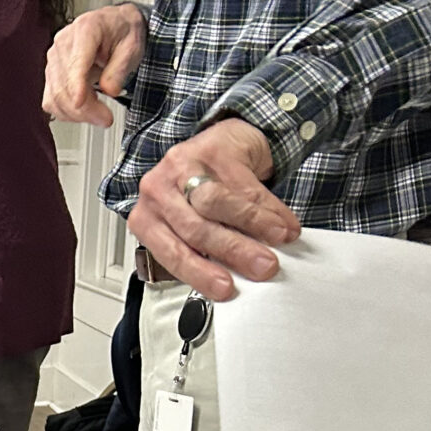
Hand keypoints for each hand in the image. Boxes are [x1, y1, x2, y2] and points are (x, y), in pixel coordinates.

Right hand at [43, 4, 147, 126]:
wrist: (115, 26)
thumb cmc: (122, 31)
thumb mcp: (132, 46)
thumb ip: (120, 68)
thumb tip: (109, 90)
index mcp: (86, 30)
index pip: (75, 63)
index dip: (75, 86)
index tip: (79, 103)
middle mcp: (64, 43)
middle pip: (63, 85)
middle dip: (84, 109)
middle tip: (106, 119)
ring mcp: (54, 59)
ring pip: (54, 97)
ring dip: (76, 114)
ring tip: (99, 114)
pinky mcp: (51, 74)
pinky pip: (51, 101)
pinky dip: (66, 112)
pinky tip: (84, 110)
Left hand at [129, 118, 298, 300]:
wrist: (217, 143)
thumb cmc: (197, 193)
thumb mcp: (189, 225)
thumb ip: (203, 251)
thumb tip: (235, 278)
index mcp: (146, 220)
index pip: (173, 253)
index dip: (201, 272)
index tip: (226, 288)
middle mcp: (157, 191)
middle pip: (196, 228)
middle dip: (234, 251)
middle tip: (262, 267)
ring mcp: (182, 166)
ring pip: (218, 203)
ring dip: (254, 225)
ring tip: (278, 240)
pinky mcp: (211, 149)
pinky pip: (244, 184)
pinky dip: (269, 208)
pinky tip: (284, 222)